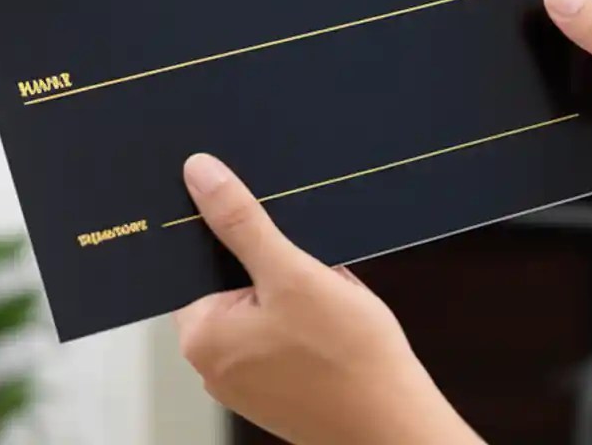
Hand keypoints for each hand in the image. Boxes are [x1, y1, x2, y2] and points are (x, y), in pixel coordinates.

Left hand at [173, 154, 479, 444]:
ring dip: (297, 291)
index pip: (195, 262)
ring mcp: (247, 381)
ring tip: (332, 299)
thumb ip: (242, 222)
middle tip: (312, 267)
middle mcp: (213, 363)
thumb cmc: (348, 359)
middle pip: (234, 283)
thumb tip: (200, 173)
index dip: (227, 231)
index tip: (259, 216)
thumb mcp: (293, 274)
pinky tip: (339, 323)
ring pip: (265, 307)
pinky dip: (309, 319)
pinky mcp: (279, 389)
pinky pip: (285, 335)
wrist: (395, 424)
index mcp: (201, 335)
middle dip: (274, 264)